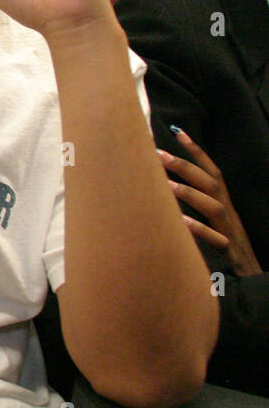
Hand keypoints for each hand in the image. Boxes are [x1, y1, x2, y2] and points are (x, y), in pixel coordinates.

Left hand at [161, 127, 262, 276]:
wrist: (251, 277)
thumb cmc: (222, 247)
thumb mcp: (210, 222)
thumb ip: (192, 203)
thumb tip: (160, 183)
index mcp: (223, 203)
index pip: (211, 170)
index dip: (196, 150)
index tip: (175, 130)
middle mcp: (228, 212)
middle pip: (210, 183)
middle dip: (185, 166)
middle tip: (157, 153)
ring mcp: (230, 231)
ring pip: (214, 207)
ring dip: (189, 193)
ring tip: (164, 184)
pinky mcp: (229, 252)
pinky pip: (216, 240)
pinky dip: (198, 229)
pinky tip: (179, 222)